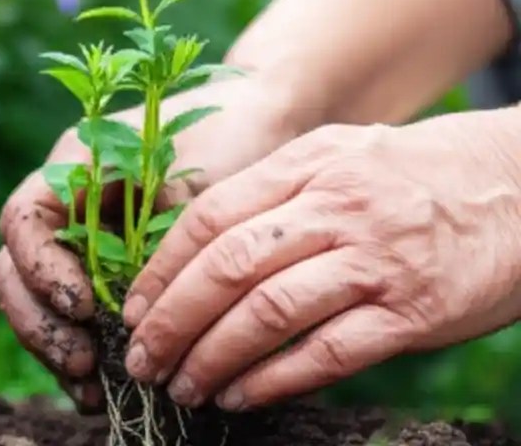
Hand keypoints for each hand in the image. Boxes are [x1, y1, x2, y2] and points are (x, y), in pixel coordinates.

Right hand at [0, 74, 307, 409]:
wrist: (263, 119)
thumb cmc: (230, 134)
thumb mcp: (198, 179)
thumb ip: (160, 235)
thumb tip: (140, 308)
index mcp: (73, 166)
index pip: (24, 220)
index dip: (41, 268)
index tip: (85, 305)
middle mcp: (64, 205)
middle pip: (13, 269)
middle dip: (40, 321)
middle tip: (83, 361)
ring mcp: (78, 241)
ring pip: (34, 302)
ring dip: (54, 346)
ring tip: (92, 388)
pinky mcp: (101, 273)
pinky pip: (70, 319)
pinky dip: (79, 352)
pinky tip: (101, 389)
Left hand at [121, 109, 520, 412]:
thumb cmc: (419, 175)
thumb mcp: (342, 155)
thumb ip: (277, 190)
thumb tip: (199, 245)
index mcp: (307, 165)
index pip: (209, 217)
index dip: (161, 269)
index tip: (132, 308)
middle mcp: (336, 208)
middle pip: (228, 266)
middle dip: (172, 319)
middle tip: (140, 357)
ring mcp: (375, 260)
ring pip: (269, 312)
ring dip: (212, 356)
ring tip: (181, 385)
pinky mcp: (414, 311)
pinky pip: (328, 352)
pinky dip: (274, 380)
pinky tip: (240, 396)